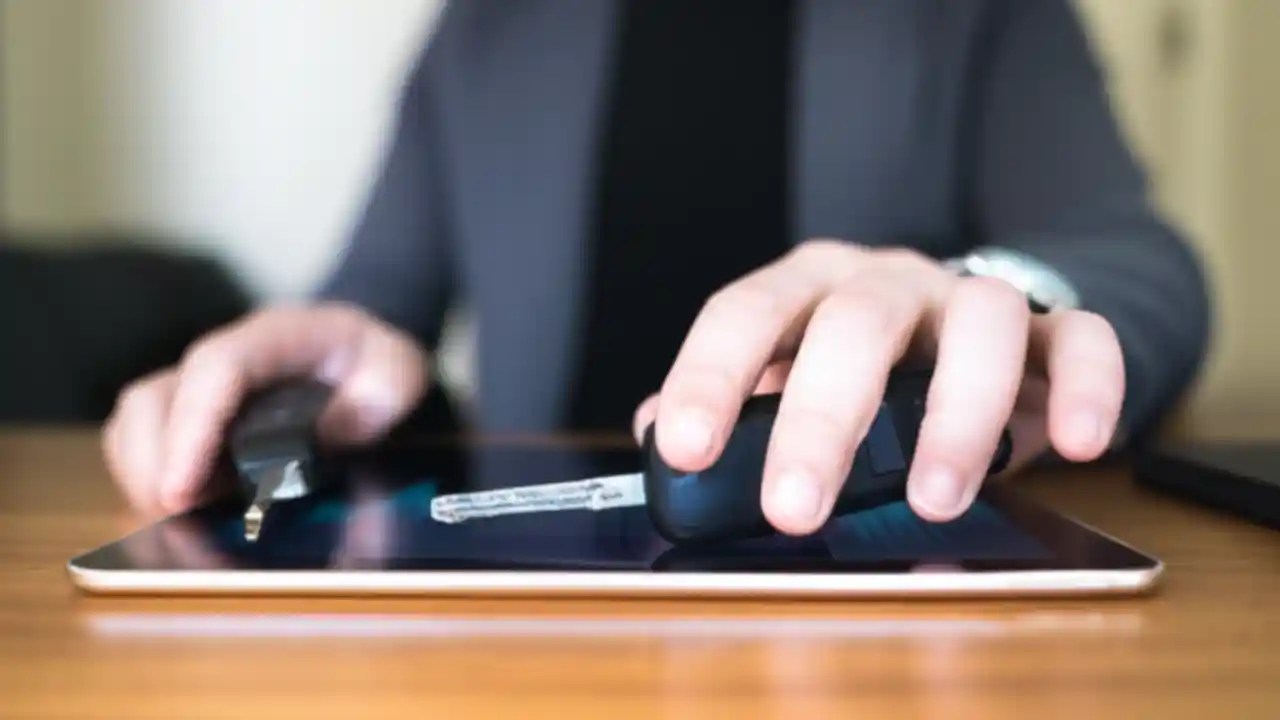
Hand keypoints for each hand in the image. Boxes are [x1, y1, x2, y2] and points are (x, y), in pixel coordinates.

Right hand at [102, 302, 428, 516]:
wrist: (364, 353)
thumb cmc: (375, 360)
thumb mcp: (398, 370)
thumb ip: (378, 396)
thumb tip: (334, 437)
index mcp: (273, 337)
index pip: (215, 370)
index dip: (191, 431)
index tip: (181, 490)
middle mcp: (224, 358)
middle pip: (153, 397)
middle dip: (151, 463)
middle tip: (172, 518)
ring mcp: (202, 386)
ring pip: (137, 419)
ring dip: (141, 473)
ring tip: (172, 521)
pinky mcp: (194, 416)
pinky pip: (144, 439)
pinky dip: (147, 476)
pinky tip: (176, 510)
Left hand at [633, 240, 1123, 533]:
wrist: (965, 329)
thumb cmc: (864, 369)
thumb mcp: (789, 379)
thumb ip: (736, 404)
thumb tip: (652, 435)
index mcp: (806, 288)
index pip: (745, 314)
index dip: (710, 376)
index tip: (685, 446)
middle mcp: (884, 282)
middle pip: (851, 323)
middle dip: (822, 418)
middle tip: (795, 508)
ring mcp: (966, 297)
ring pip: (974, 323)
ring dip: (956, 413)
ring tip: (936, 497)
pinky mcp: (1049, 324)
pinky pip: (1082, 335)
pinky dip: (1089, 383)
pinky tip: (1080, 444)